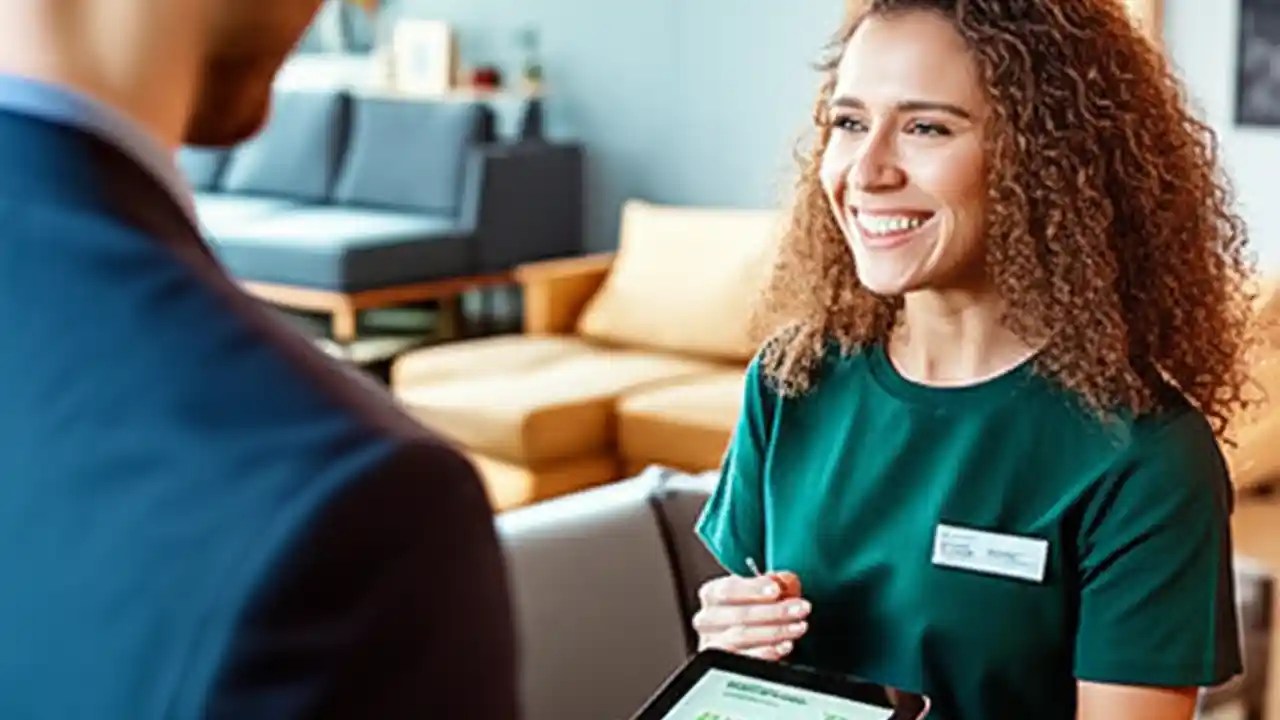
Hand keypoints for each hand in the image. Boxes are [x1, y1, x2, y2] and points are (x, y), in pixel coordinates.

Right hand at [693, 572, 810, 660]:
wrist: (739, 636)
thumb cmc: (750, 609)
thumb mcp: (758, 593)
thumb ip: (771, 585)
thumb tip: (784, 582)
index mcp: (712, 594)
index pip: (728, 589)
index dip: (752, 589)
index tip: (776, 589)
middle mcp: (706, 619)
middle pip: (739, 615)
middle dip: (775, 611)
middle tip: (800, 608)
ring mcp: (712, 643)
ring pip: (742, 637)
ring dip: (776, 631)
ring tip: (798, 627)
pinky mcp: (723, 663)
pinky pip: (746, 658)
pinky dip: (768, 652)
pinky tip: (785, 645)